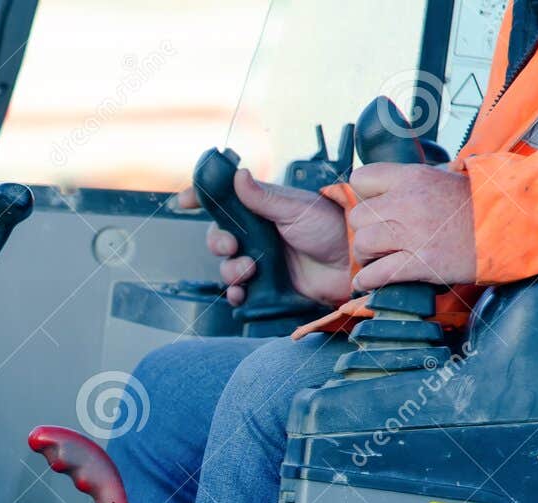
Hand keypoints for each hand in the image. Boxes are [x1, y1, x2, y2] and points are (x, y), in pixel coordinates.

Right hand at [177, 168, 351, 306]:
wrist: (355, 262)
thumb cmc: (333, 227)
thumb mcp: (296, 208)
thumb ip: (263, 197)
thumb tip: (238, 175)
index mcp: (262, 208)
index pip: (225, 200)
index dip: (201, 199)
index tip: (182, 202)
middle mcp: (259, 234)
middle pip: (219, 237)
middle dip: (218, 243)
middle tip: (232, 246)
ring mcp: (263, 260)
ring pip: (228, 265)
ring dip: (230, 269)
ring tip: (247, 270)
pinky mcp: (269, 285)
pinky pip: (241, 291)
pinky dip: (236, 293)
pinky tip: (241, 292)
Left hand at [348, 164, 475, 292]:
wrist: (510, 226)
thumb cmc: (477, 203)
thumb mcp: (444, 176)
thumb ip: (413, 182)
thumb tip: (389, 186)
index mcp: (412, 177)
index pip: (361, 179)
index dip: (363, 195)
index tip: (374, 207)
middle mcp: (407, 203)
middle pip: (358, 216)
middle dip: (364, 230)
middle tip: (377, 240)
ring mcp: (413, 234)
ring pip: (363, 245)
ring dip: (366, 257)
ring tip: (376, 260)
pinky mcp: (420, 263)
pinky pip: (376, 274)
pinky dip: (368, 281)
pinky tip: (368, 282)